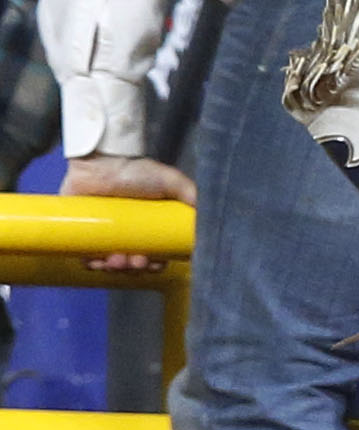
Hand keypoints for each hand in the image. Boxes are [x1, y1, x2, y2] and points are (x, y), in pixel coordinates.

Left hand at [61, 152, 194, 273]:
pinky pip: (85, 258)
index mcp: (147, 228)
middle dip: (134, 269)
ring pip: (110, 264)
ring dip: (115, 269)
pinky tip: (97, 263)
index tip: (154, 263)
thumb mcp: (169, 181)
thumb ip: (190, 194)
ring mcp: (103, 235)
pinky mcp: (82, 232)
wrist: (99, 160)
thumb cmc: (134, 170)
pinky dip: (92, 265)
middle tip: (135, 262)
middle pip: (131, 264)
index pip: (154, 257)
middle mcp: (126, 234)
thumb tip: (207, 218)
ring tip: (116, 261)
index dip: (154, 265)